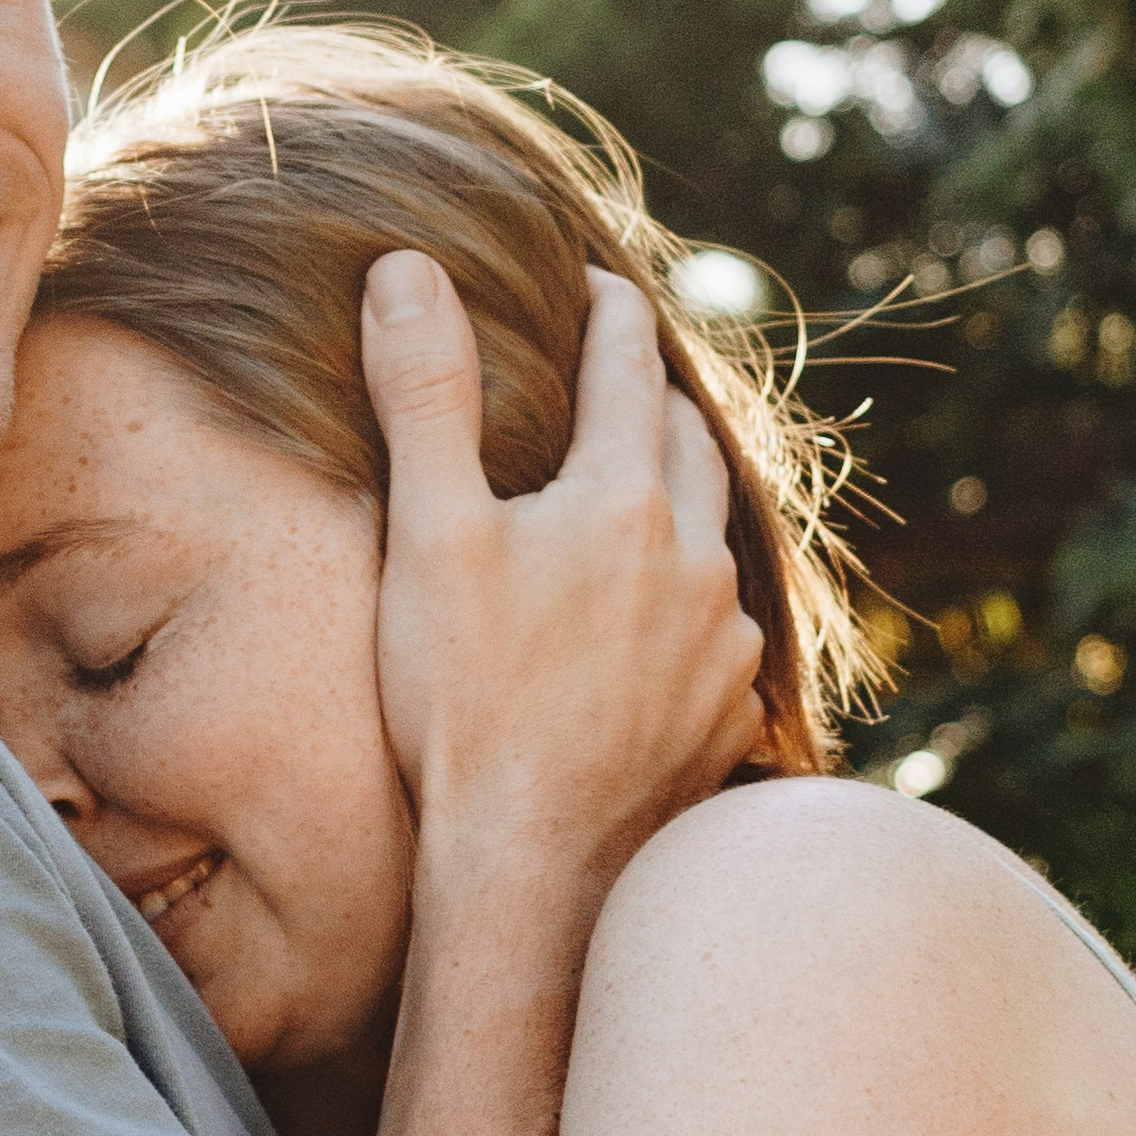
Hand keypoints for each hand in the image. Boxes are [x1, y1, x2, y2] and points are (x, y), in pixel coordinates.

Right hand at [365, 253, 762, 894]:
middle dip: (655, 398)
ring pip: (716, 538)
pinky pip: (723, 634)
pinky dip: (691, 606)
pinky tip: (660, 628)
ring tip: (643, 497)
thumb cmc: (466, 701)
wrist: (532, 867)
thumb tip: (407, 269)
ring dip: (683, 502)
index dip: (607, 312)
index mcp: (622, 499)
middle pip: (689, 442)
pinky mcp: (728, 715)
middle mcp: (695, 559)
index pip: (626, 365)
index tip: (593, 282)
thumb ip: (425, 396)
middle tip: (622, 377)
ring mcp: (723, 643)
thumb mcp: (429, 535)